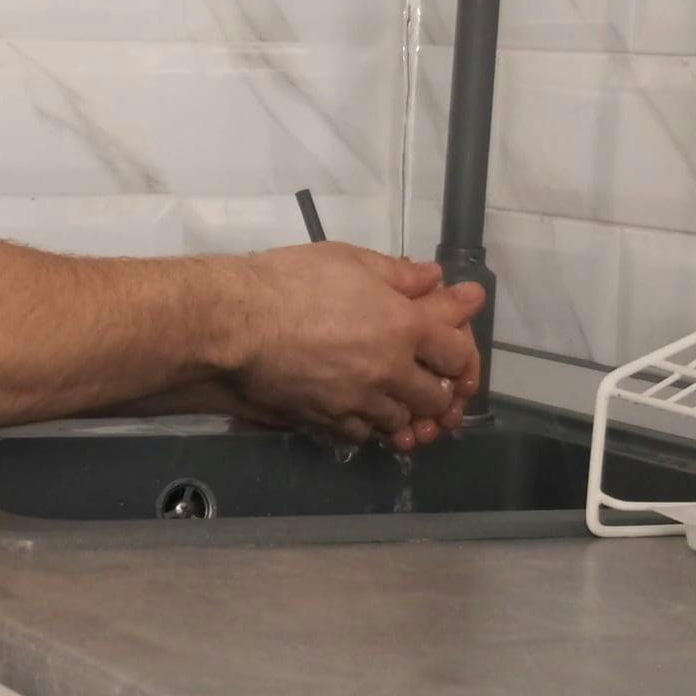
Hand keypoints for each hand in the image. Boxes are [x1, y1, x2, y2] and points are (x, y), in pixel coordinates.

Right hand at [212, 244, 485, 450]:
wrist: (234, 325)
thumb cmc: (289, 282)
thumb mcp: (348, 260)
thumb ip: (398, 274)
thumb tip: (436, 279)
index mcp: (404, 326)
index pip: (456, 352)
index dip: (461, 353)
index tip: (456, 350)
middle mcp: (390, 371)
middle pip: (436, 398)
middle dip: (438, 391)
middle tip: (428, 381)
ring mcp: (358, 402)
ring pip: (401, 423)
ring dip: (404, 413)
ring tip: (394, 400)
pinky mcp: (327, 422)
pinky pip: (362, 435)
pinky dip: (368, 427)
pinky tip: (360, 413)